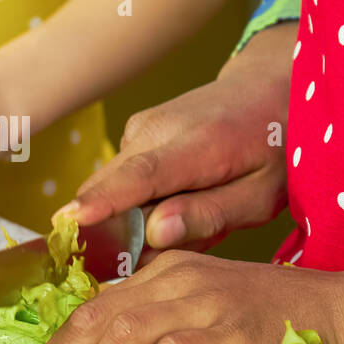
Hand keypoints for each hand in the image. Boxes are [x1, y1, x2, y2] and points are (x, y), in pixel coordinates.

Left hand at [3, 249, 343, 343]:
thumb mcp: (205, 311)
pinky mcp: (233, 334)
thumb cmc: (272, 327)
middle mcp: (178, 279)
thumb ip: (158, 331)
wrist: (343, 317)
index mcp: (166, 272)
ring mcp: (206, 303)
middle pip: (94, 320)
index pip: (91, 309)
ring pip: (122, 336)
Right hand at [60, 22, 296, 251]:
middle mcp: (157, 129)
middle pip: (111, 189)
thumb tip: (156, 233)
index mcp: (200, 144)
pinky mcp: (132, 135)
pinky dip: (138, 203)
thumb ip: (210, 215)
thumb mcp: (261, 194)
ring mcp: (139, 129)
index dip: (104, 201)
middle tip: (160, 254)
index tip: (69, 222)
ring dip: (134, 219)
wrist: (269, 90)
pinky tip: (177, 201)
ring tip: (187, 218)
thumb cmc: (273, 149)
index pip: (142, 175)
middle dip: (118, 233)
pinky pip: (120, 181)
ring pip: (112, 189)